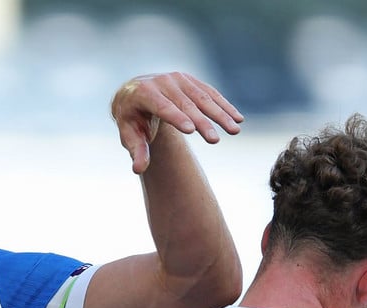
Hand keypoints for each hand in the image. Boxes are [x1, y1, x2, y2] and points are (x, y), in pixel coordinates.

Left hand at [111, 72, 241, 173]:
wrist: (134, 93)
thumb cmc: (131, 119)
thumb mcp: (128, 134)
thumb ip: (136, 150)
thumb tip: (138, 170)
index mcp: (143, 93)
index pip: (163, 107)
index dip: (177, 118)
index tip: (192, 131)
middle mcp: (162, 82)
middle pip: (186, 104)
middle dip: (202, 122)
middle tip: (215, 140)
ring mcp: (178, 79)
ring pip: (202, 98)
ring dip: (220, 114)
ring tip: (234, 130)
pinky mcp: (190, 80)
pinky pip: (210, 93)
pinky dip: (224, 105)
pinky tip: (237, 117)